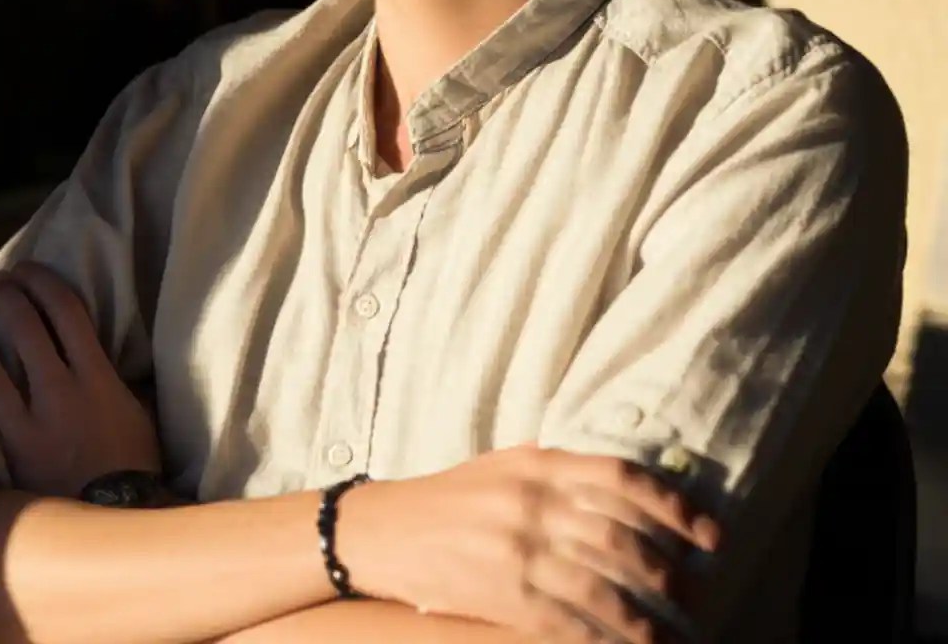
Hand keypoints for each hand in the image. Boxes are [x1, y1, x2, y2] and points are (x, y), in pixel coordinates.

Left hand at [0, 261, 160, 496]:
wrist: (112, 515)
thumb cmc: (133, 463)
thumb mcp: (138, 410)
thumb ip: (116, 379)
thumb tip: (103, 354)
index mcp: (99, 377)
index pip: (68, 313)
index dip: (46, 284)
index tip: (34, 272)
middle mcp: (62, 389)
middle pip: (28, 327)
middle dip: (11, 296)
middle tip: (0, 282)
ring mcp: (31, 418)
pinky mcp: (10, 442)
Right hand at [340, 446, 720, 642]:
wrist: (381, 532)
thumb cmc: (443, 499)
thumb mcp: (499, 466)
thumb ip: (552, 466)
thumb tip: (615, 480)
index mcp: (537, 466)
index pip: (623, 479)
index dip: (675, 508)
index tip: (710, 536)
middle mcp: (534, 503)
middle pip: (625, 538)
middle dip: (672, 572)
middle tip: (699, 594)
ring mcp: (520, 550)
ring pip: (607, 586)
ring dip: (651, 617)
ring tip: (678, 634)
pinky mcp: (504, 594)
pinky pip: (571, 621)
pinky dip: (608, 638)